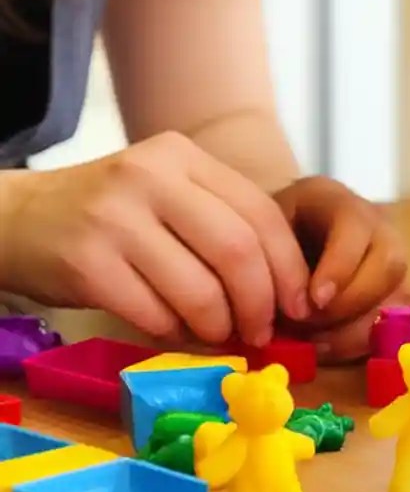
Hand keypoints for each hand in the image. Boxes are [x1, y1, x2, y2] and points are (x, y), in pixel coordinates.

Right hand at [0, 132, 310, 345]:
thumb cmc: (111, 217)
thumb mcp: (169, 196)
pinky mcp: (85, 261)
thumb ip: (223, 225)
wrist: (16, 219)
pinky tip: (172, 330)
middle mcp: (150, 176)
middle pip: (238, 251)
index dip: (289, 269)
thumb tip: (290, 293)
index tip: (300, 307)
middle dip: (261, 303)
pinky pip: (154, 314)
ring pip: (199, 290)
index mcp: (183, 156)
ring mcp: (114, 217)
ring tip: (216, 335)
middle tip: (261, 332)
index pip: (262, 213)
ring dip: (218, 326)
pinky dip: (175, 333)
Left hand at [272, 175, 409, 360]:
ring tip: (316, 344)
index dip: (340, 267)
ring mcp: (392, 262)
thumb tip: (290, 315)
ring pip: (401, 297)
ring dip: (358, 329)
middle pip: (390, 263)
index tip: (315, 300)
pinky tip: (329, 348)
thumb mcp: (261, 239)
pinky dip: (362, 342)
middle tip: (312, 324)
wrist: (276, 244)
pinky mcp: (395, 294)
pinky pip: (394, 322)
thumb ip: (276, 266)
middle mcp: (376, 227)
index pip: (356, 228)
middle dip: (352, 303)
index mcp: (337, 202)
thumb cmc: (264, 240)